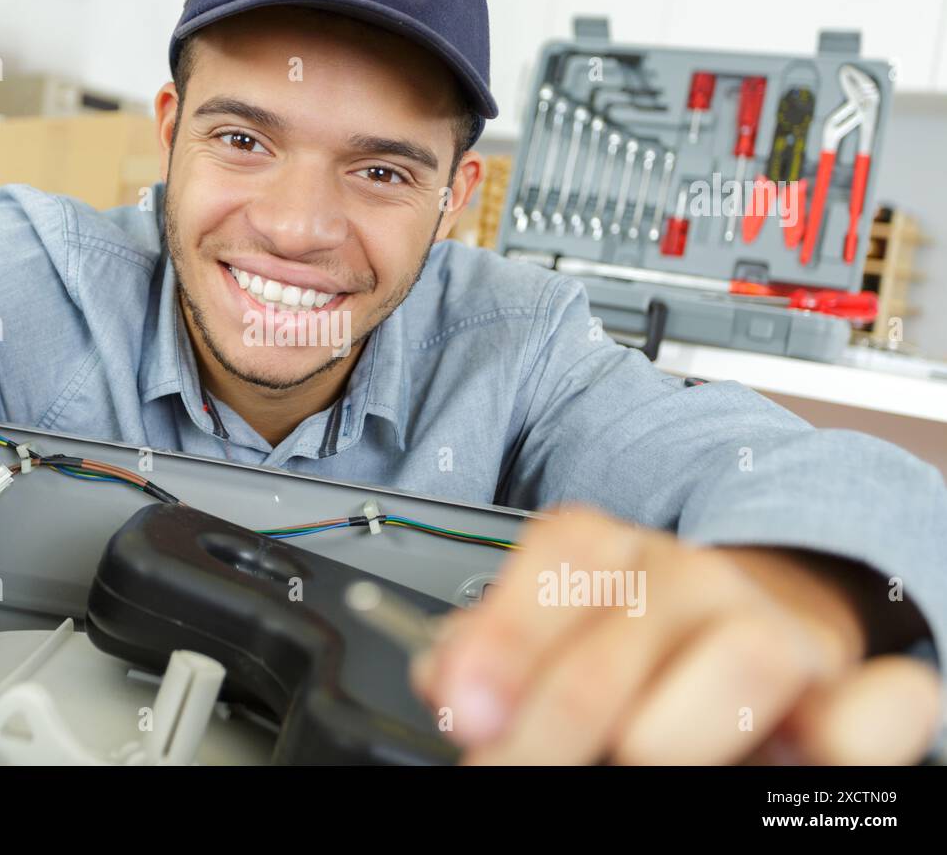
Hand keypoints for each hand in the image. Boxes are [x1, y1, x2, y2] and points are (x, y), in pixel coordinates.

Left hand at [411, 506, 941, 763]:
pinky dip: (840, 738)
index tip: (467, 712)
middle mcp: (694, 578)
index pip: (563, 562)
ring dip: (676, 733)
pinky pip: (880, 702)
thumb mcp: (548, 632)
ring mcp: (779, 628)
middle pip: (628, 632)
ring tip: (635, 763)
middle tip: (515, 774)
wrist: (762, 620)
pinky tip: (785, 758)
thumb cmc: (634, 641)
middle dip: (560, 724)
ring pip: (745, 655)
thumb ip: (492, 650)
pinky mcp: (858, 687)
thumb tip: (446, 677)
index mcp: (608, 552)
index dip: (508, 638)